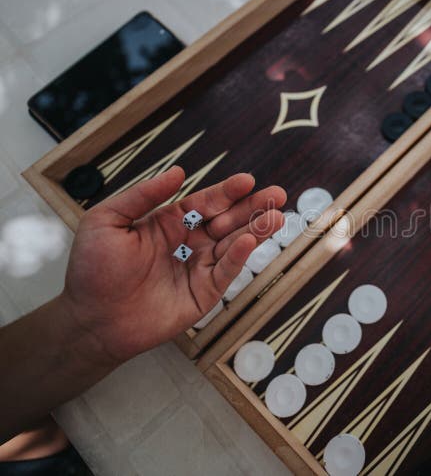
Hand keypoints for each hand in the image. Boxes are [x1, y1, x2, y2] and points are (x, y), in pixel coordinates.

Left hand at [60, 166, 285, 364]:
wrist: (91, 319)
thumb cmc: (92, 270)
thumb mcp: (107, 221)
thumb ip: (142, 196)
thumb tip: (178, 172)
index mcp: (170, 222)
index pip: (206, 202)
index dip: (227, 191)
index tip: (247, 181)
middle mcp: (189, 243)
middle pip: (228, 220)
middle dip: (253, 207)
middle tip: (278, 194)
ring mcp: (199, 268)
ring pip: (234, 244)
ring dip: (257, 229)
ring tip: (277, 216)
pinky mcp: (204, 294)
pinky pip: (225, 272)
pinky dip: (239, 257)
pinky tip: (250, 241)